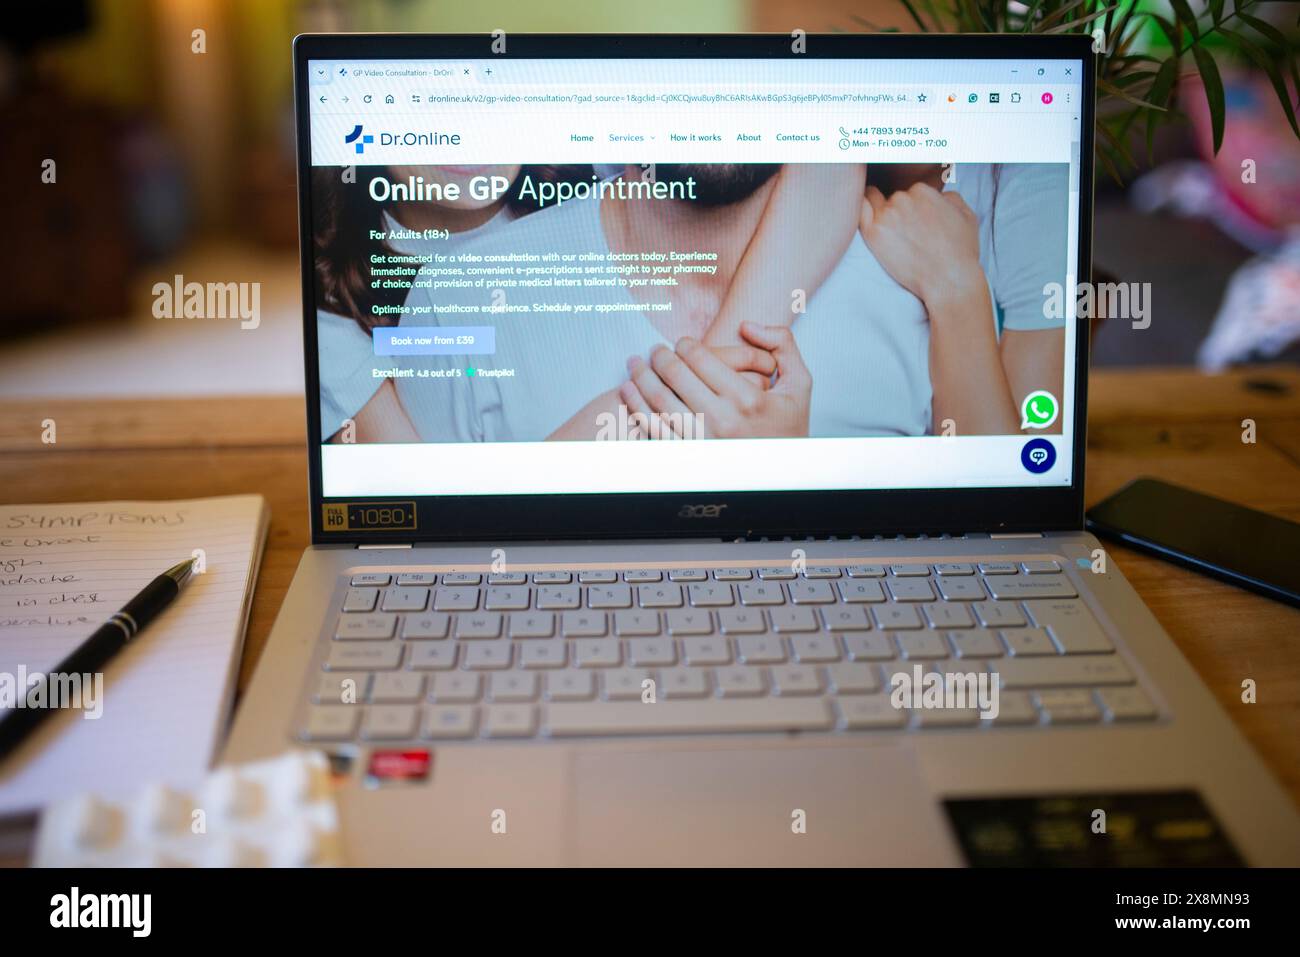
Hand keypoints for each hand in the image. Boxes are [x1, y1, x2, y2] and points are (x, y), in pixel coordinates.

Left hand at [620, 323, 810, 438]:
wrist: (782, 475)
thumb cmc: (788, 426)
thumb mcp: (799, 383)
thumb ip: (782, 345)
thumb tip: (748, 325)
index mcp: (748, 399)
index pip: (702, 358)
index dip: (685, 344)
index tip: (681, 342)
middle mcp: (723, 421)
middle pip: (676, 376)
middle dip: (659, 356)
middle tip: (654, 349)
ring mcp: (702, 442)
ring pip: (659, 400)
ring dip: (640, 377)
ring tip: (634, 364)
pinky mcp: (688, 457)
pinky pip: (653, 428)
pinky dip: (636, 406)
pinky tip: (629, 392)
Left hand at [859, 183, 982, 310]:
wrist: (948, 280)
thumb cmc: (960, 252)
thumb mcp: (967, 215)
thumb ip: (949, 198)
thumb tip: (938, 196)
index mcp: (923, 191)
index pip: (911, 193)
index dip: (913, 208)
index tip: (915, 223)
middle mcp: (903, 198)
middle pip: (892, 198)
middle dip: (897, 211)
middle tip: (905, 233)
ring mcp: (887, 214)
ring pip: (873, 202)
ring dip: (878, 212)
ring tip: (888, 232)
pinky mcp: (873, 232)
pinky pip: (859, 212)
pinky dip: (862, 213)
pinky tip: (870, 224)